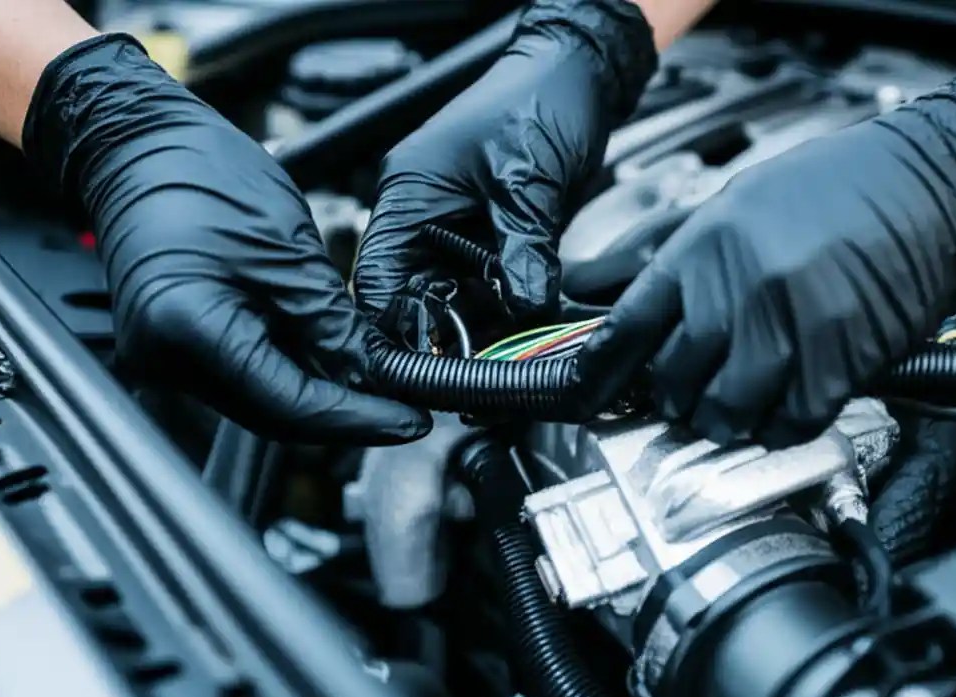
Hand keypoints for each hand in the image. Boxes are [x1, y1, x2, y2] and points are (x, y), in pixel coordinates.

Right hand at [23, 34, 429, 443]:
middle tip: (404, 406)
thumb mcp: (289, 251)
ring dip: (320, 395)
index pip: (290, 406)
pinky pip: (244, 375)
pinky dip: (291, 371)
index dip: (359, 418)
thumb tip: (378, 376)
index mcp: (189, 331)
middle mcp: (165, 358)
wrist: (138, 143)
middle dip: (344, 412)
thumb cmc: (201, 173)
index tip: (409, 419)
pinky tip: (333, 361)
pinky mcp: (174, 345)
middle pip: (274, 414)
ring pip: (262, 401)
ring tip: (378, 381)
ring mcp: (163, 357)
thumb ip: (335, 324)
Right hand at [352, 0, 655, 335]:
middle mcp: (423, 213)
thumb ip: (524, 249)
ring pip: (452, 293)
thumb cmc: (538, 98)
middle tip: (469, 365)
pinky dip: (503, 301)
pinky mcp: (489, 229)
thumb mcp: (527, 182)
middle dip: (440, 329)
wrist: (578, 72)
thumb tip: (525, 306)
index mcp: (407, 194)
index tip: (416, 362)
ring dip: (476, 319)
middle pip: (413, 294)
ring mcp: (455, 223)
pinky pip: (486, 280)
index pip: (377, 278)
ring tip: (500, 347)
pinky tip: (520, 319)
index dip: (393, 324)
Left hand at [577, 69, 955, 447]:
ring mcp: (787, 332)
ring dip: (724, 421)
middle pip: (672, 383)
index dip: (598, 376)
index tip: (587, 399)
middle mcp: (736, 293)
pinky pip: (789, 424)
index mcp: (701, 251)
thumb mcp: (736, 205)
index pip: (625, 331)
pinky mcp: (838, 365)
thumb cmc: (836, 188)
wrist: (927, 186)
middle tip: (688, 392)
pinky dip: (781, 426)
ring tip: (737, 403)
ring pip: (724, 416)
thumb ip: (679, 259)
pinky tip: (787, 402)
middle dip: (673, 398)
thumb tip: (625, 302)